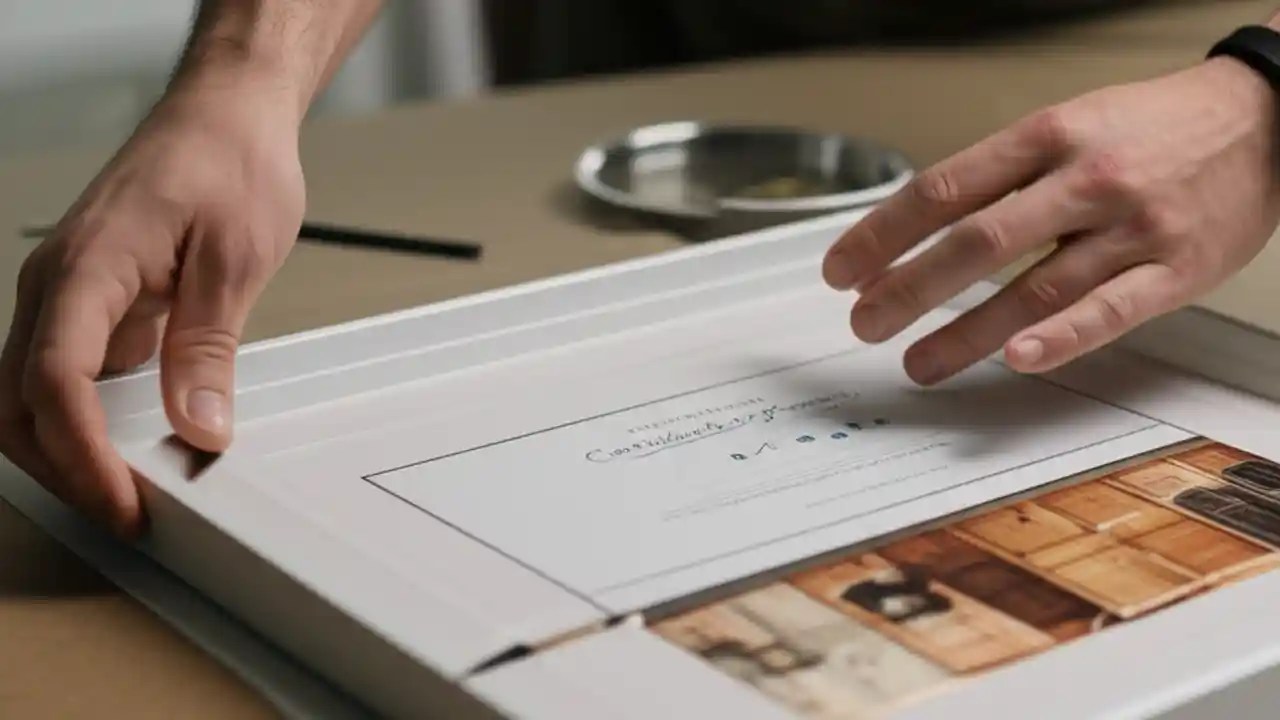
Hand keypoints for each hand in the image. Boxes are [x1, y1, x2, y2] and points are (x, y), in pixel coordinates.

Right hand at [0, 75, 304, 536]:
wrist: (225, 117)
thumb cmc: (231, 166)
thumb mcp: (236, 260)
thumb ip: (207, 346)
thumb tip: (199, 428)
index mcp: (88, 267)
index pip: (55, 380)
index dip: (82, 456)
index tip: (124, 503)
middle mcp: (57, 282)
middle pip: (19, 400)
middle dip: (63, 469)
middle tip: (129, 515)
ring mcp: (64, 294)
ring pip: (25, 392)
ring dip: (62, 450)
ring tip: (122, 494)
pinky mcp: (85, 302)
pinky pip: (58, 374)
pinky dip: (77, 421)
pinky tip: (122, 448)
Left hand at [823, 56, 1279, 384]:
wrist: (1269, 117)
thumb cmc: (1153, 127)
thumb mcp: (1070, 123)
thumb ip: (1003, 175)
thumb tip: (920, 229)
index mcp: (1049, 135)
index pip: (944, 188)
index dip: (883, 234)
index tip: (842, 269)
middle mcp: (1085, 179)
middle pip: (977, 241)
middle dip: (909, 288)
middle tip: (864, 321)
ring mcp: (1132, 227)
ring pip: (1034, 286)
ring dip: (965, 331)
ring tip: (917, 361)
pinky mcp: (1175, 270)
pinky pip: (1110, 310)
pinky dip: (1060, 337)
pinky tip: (1015, 358)